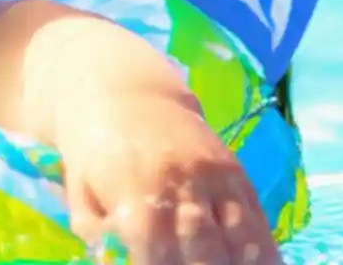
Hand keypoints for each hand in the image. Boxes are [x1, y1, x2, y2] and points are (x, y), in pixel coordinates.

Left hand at [58, 93, 279, 264]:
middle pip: (204, 252)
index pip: (158, 251)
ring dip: (236, 263)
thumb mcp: (80, 191)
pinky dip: (261, 252)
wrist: (128, 95)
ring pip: (240, 239)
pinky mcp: (237, 174)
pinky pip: (258, 222)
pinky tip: (257, 264)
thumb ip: (97, 233)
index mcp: (136, 193)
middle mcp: (182, 186)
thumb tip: (115, 260)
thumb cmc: (96, 149)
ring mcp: (215, 179)